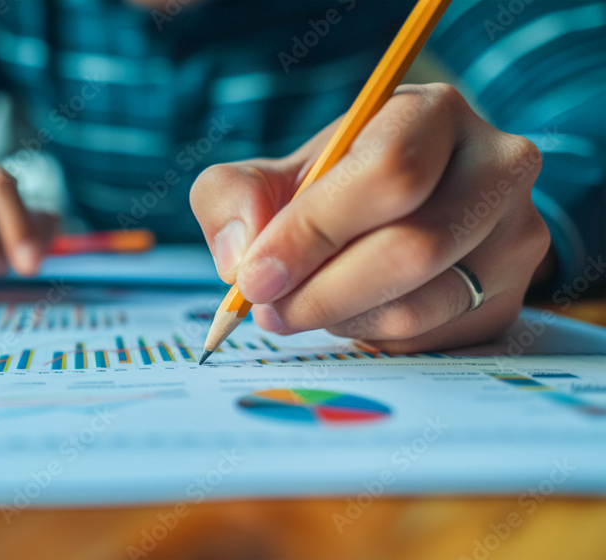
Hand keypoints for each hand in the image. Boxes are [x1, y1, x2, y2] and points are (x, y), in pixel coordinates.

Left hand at [191, 83, 550, 351]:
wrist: (387, 220)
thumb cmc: (326, 192)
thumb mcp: (267, 179)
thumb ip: (232, 197)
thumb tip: (243, 254)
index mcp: (432, 114)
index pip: (388, 174)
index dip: (313, 232)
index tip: (255, 275)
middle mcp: (495, 167)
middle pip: (411, 249)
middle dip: (321, 292)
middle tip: (268, 308)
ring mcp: (516, 238)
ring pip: (419, 306)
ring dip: (341, 318)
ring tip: (304, 305)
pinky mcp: (512, 301)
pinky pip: (430, 339)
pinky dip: (370, 335)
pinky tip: (351, 311)